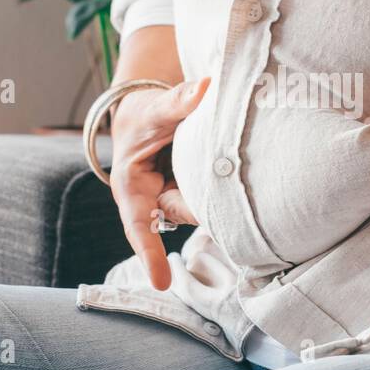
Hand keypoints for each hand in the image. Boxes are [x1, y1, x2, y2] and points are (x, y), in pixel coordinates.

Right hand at [109, 77, 208, 289]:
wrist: (145, 122)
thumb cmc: (144, 119)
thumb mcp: (156, 109)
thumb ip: (178, 100)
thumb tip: (204, 87)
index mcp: (132, 189)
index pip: (138, 226)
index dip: (149, 254)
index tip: (160, 283)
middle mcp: (151, 204)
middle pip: (183, 214)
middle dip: (202, 204)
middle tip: (218, 177)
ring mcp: (173, 206)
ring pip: (201, 208)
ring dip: (215, 196)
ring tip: (220, 169)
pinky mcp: (192, 202)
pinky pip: (210, 201)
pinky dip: (222, 194)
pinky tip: (237, 180)